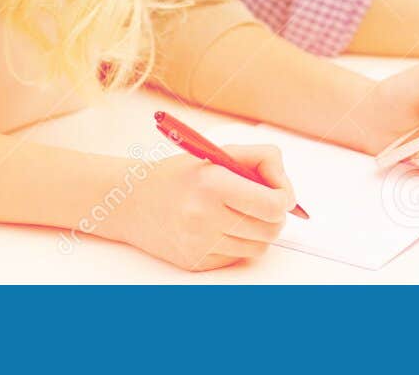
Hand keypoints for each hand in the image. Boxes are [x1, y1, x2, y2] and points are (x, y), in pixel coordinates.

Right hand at [108, 145, 292, 270]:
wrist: (130, 202)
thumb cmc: (177, 175)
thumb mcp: (216, 153)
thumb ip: (259, 161)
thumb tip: (288, 191)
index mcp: (212, 183)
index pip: (273, 204)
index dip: (284, 197)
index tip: (279, 192)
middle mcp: (205, 217)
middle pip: (271, 229)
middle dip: (274, 215)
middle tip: (262, 202)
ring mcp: (200, 244)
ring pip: (258, 247)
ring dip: (257, 231)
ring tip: (238, 213)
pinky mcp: (197, 263)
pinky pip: (237, 258)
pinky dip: (237, 244)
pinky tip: (218, 228)